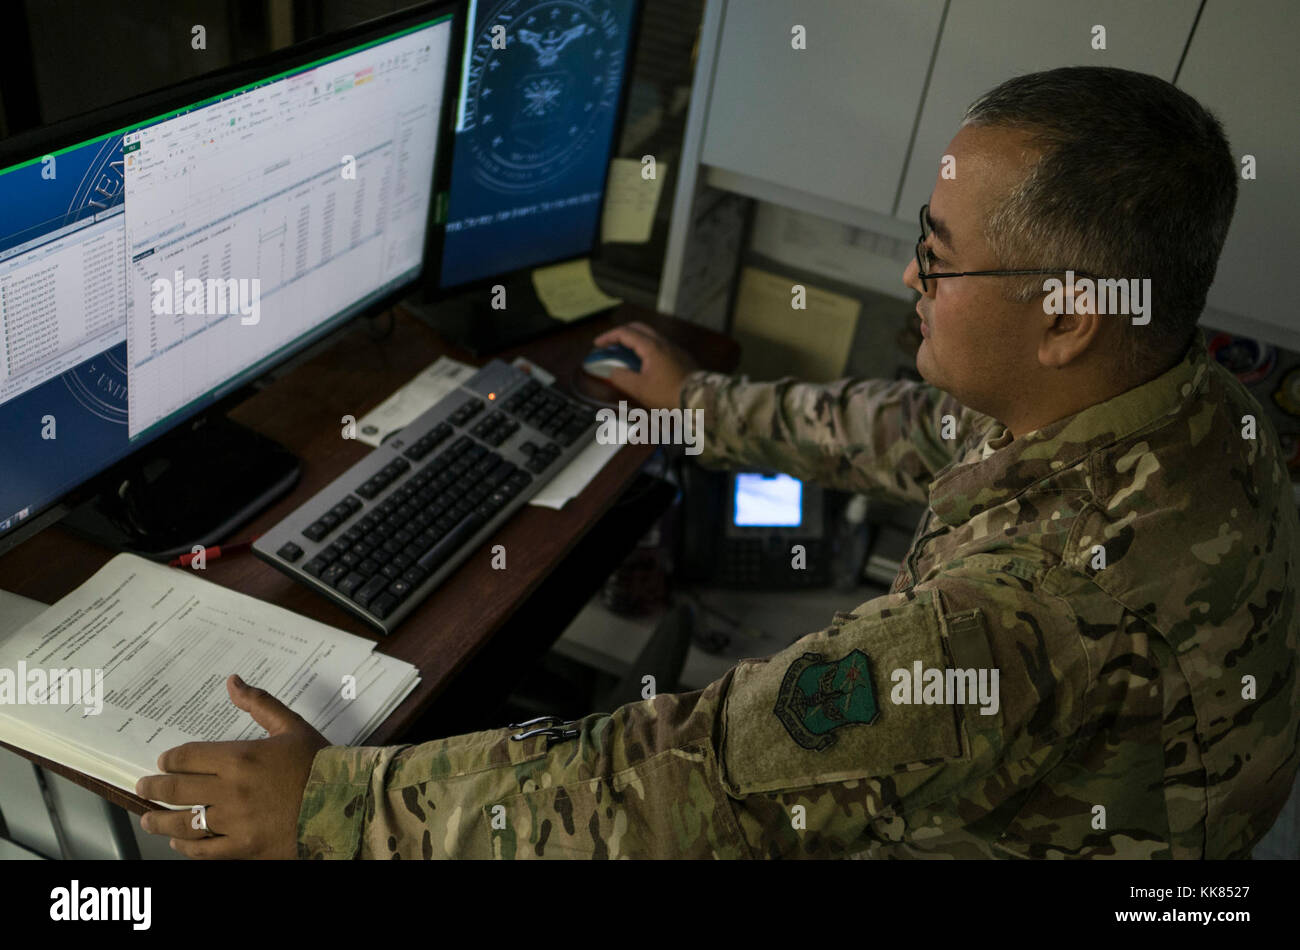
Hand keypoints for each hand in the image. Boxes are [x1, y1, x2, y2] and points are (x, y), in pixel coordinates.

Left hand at [136, 674, 328, 858]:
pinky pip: (204, 850)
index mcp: (240, 757)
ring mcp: (235, 822)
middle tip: (144, 785)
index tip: (165, 761)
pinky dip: (187, 845)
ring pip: (184, 822)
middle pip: (178, 789)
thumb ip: (259, 704)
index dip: (171, 759)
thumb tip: (233, 681)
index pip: (187, 757)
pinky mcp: (244, 847)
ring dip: (160, 820)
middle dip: (155, 787)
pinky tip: (178, 841)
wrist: (346, 803)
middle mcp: (231, 790)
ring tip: (148, 818)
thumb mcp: (291, 726)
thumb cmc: (319, 763)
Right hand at [591, 321, 699, 409]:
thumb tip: (612, 371)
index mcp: (651, 346)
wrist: (699, 399)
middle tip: (611, 343)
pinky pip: (660, 346)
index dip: (608, 337)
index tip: (597, 345)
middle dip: (622, 333)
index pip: (625, 333)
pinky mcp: (682, 358)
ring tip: (626, 354)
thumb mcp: (639, 389)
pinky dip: (647, 349)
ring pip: (651, 336)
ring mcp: (674, 349)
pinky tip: (645, 363)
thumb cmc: (668, 393)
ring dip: (635, 341)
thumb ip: (621, 378)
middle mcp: (663, 343)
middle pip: (639, 328)